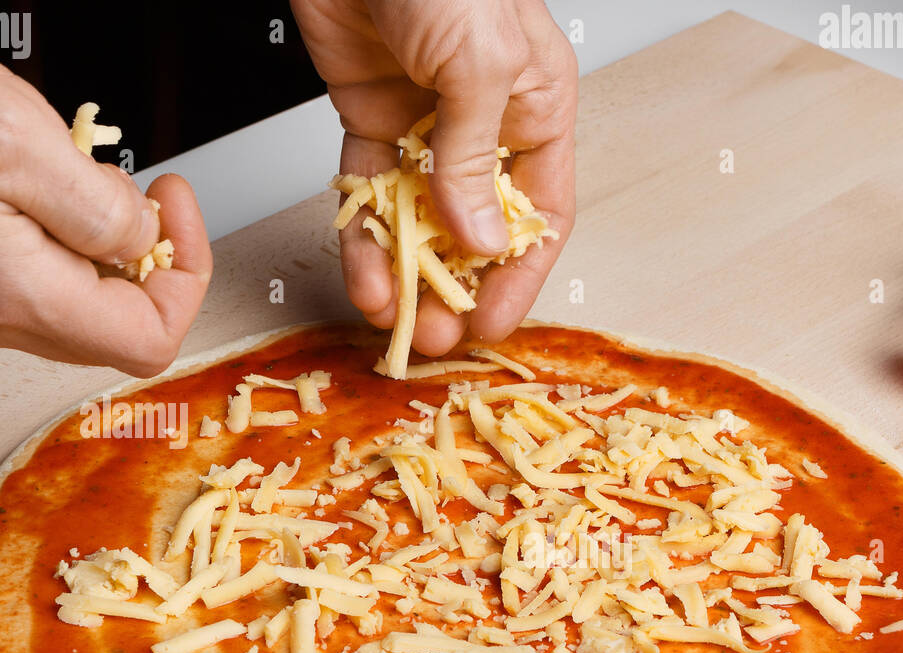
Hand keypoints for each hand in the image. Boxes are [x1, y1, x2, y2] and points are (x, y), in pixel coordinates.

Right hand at [0, 41, 211, 376]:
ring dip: (95, 244)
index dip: (183, 280)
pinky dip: (52, 238)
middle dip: (141, 257)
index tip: (175, 214)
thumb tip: (143, 243)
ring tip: (67, 174)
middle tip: (132, 190)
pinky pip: (29, 279)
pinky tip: (29, 184)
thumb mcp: (13, 135)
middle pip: (113, 325)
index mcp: (15, 294)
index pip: (148, 340)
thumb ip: (98, 208)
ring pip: (73, 302)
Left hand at [292, 0, 576, 354]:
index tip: (496, 327)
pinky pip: (368, 192)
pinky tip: (363, 277)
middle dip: (457, 288)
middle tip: (436, 337)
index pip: (540, 215)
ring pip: (419, 221)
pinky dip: (362, 237)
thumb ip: (474, 161)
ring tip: (396, 323)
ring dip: (408, 275)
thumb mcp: (476, 65)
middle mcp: (484, 123)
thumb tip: (480, 242)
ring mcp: (426, 124)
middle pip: (476, 229)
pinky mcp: (371, 117)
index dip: (520, 277)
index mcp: (536, 109)